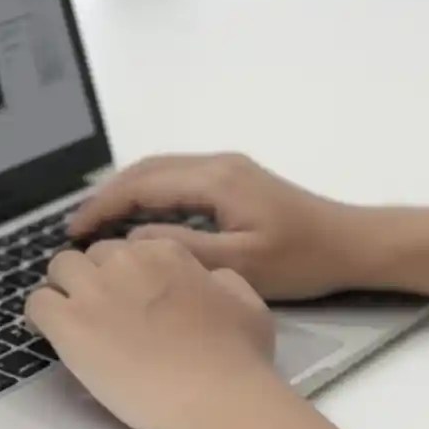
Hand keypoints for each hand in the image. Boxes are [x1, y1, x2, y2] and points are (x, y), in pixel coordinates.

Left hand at [26, 240, 278, 428]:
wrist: (217, 399)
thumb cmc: (239, 359)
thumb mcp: (247, 304)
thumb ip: (219, 281)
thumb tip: (205, 279)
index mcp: (166, 253)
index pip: (126, 250)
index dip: (123, 275)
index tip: (127, 301)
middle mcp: (126, 262)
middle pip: (90, 257)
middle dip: (91, 280)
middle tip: (99, 315)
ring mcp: (94, 291)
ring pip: (58, 270)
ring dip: (63, 291)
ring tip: (72, 323)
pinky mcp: (69, 324)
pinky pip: (36, 303)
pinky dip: (39, 317)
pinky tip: (50, 335)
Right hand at [68, 153, 358, 299]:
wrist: (354, 244)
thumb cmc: (302, 259)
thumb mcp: (241, 264)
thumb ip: (184, 249)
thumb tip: (134, 238)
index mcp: (215, 180)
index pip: (142, 184)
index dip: (103, 206)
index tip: (74, 233)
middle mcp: (217, 165)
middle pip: (146, 169)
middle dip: (106, 196)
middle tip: (75, 229)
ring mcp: (226, 169)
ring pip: (159, 171)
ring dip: (124, 193)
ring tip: (97, 225)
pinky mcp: (234, 180)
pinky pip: (176, 179)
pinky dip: (147, 195)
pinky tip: (136, 221)